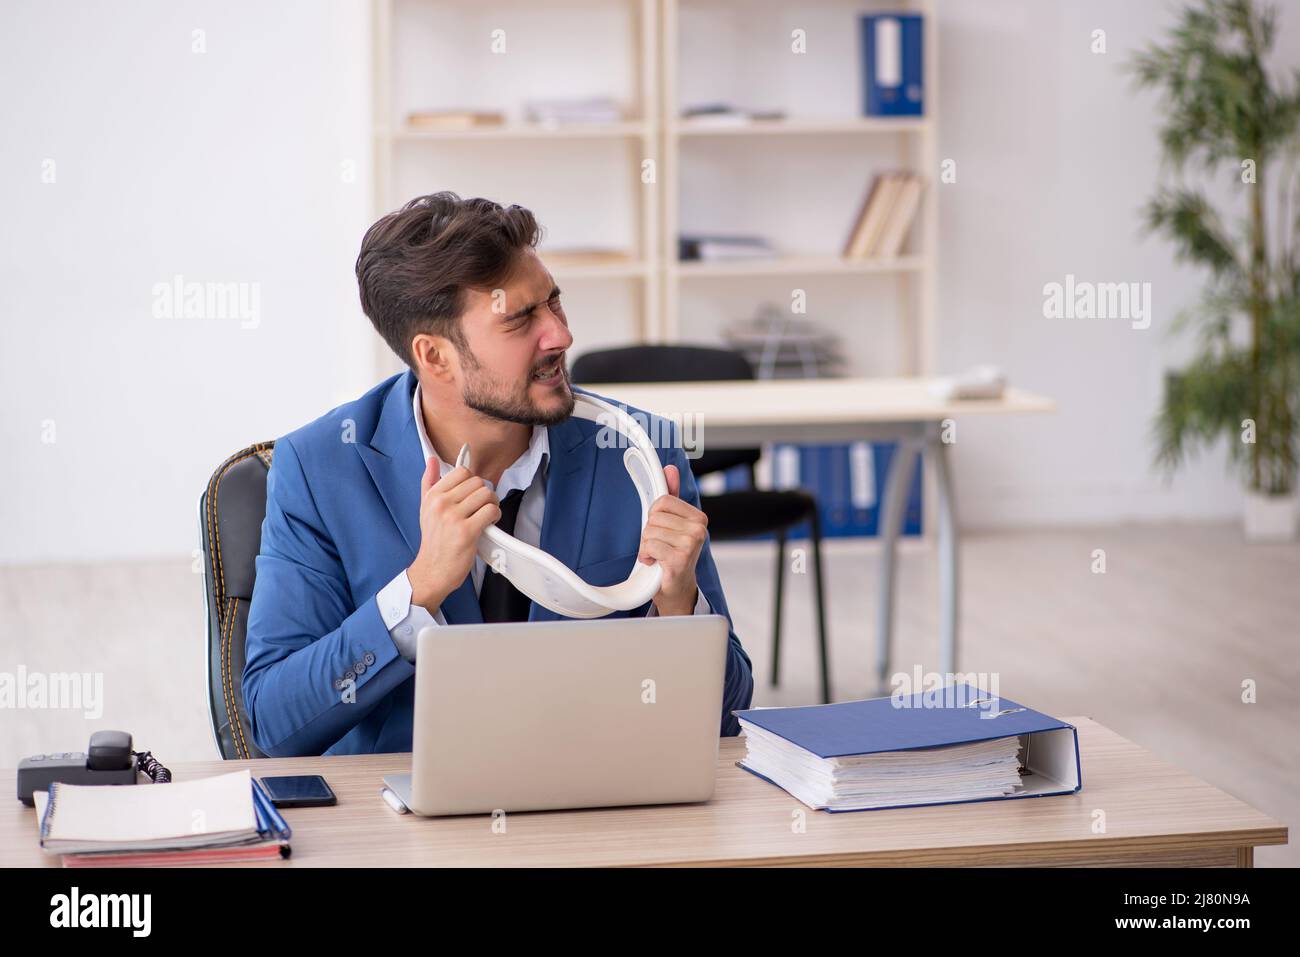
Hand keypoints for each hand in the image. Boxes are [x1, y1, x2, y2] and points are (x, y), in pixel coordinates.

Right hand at [407, 457, 500, 611]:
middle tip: (482, 508)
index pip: (463, 472)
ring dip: (493, 504)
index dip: (473, 483)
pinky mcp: (467, 532)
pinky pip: (491, 511)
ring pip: (487, 495)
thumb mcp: (425, 509)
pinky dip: (495, 516)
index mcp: (433, 495)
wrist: (432, 570)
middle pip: (478, 482)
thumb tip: (432, 460)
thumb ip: (429, 483)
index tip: (472, 496)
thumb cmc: (433, 540)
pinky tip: (489, 524)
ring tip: (486, 516)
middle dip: (485, 494)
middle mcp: (441, 503)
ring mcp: (454, 517)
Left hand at [638, 464, 707, 616]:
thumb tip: (670, 469)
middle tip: (659, 547)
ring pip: (650, 531)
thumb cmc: (672, 555)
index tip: (660, 529)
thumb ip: (671, 497)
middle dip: (649, 532)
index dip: (654, 516)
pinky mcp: (680, 558)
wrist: (677, 588)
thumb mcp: (671, 524)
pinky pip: (650, 546)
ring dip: (647, 546)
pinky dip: (647, 556)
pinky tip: (656, 563)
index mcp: (698, 518)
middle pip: (654, 516)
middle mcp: (699, 529)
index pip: (662, 501)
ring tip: (658, 556)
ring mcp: (691, 544)